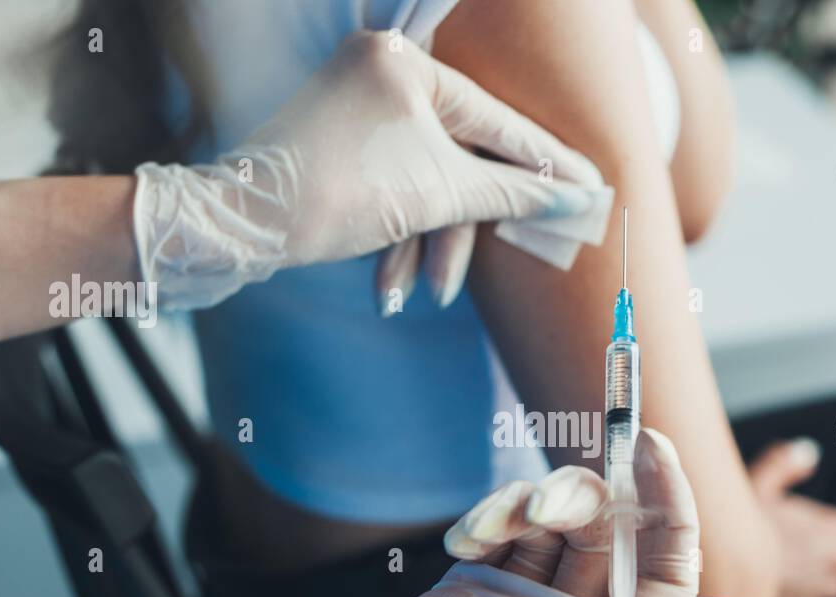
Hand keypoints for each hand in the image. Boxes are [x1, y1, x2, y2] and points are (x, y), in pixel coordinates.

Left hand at [135, 31, 605, 312]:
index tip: (593, 186)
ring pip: (426, 180)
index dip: (547, 164)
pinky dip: (399, 231)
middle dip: (462, 228)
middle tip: (502, 263)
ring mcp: (360, 105)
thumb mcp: (438, 195)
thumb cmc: (340, 195)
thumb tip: (571, 197)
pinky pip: (395, 183)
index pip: (498, 123)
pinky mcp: (343, 142)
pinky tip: (389, 281)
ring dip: (426, 243)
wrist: (242, 225)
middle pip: (460, 158)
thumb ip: (511, 193)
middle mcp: (384, 71)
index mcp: (408, 63)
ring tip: (420, 293)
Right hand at [172, 429, 736, 596]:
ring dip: (535, 503)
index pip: (664, 566)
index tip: (651, 446)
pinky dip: (489, 519)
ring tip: (496, 528)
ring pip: (553, 523)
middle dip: (591, 498)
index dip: (669, 504)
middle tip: (555, 499)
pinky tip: (465, 542)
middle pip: (609, 533)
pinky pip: (498, 529)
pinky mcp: (466, 588)